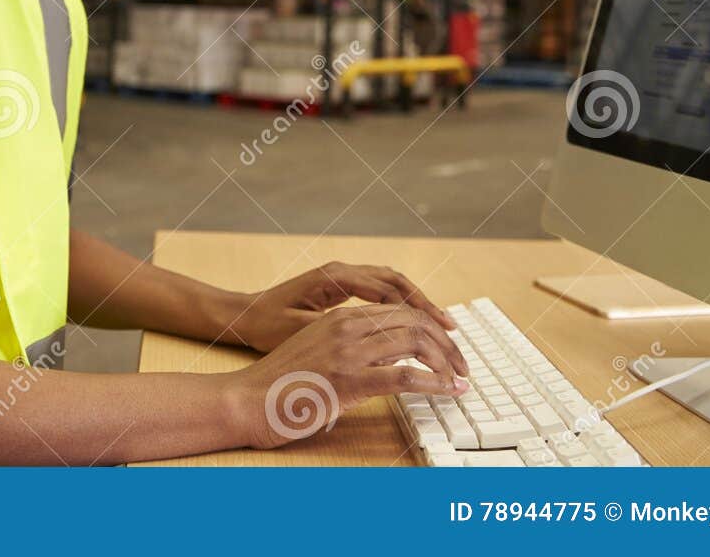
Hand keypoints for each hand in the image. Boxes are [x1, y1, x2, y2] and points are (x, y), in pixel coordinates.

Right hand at [225, 303, 469, 449]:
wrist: (246, 400)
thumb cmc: (278, 384)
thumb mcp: (315, 352)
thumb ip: (347, 349)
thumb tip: (382, 362)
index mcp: (338, 317)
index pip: (398, 310)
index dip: (430, 324)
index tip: (448, 344)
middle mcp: (346, 327)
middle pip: (412, 321)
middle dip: (445, 342)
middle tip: (462, 364)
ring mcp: (347, 352)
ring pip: (414, 342)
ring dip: (445, 360)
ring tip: (460, 378)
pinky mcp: (348, 380)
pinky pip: (404, 376)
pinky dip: (434, 383)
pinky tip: (448, 390)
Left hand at [231, 261, 456, 352]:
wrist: (242, 316)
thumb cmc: (266, 325)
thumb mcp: (302, 332)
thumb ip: (342, 334)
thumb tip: (383, 344)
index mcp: (336, 277)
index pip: (391, 289)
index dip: (420, 310)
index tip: (443, 332)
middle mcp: (343, 271)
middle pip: (398, 283)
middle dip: (427, 307)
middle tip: (452, 332)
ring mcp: (342, 277)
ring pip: (392, 285)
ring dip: (417, 306)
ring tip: (442, 330)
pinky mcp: (340, 288)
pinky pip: (379, 293)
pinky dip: (400, 307)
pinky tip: (414, 328)